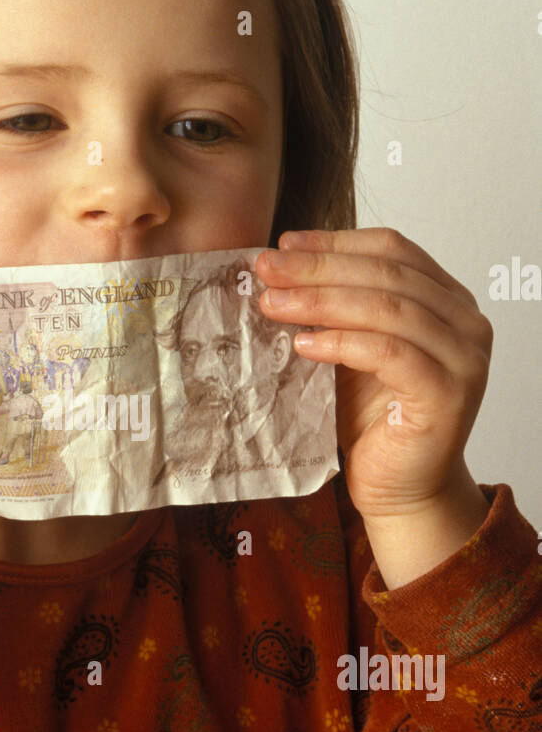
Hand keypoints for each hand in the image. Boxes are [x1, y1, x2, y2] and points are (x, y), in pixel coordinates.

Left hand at [255, 227, 493, 521]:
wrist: (400, 489)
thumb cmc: (374, 420)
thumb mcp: (350, 349)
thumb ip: (336, 308)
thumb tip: (278, 267)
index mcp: (446, 299)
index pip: (391, 250)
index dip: (335, 242)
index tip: (283, 244)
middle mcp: (465, 322)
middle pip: (386, 274)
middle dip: (318, 268)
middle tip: (266, 268)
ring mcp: (464, 357)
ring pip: (388, 308)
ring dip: (321, 301)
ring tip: (273, 303)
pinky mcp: (448, 393)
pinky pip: (390, 353)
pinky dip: (342, 342)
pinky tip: (303, 344)